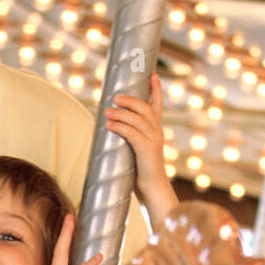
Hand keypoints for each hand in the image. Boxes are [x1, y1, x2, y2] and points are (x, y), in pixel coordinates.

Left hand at [103, 73, 168, 190]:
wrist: (153, 189)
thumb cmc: (141, 172)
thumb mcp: (136, 151)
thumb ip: (129, 138)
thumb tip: (109, 128)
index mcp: (156, 131)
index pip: (158, 105)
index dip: (156, 89)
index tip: (153, 75)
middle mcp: (157, 132)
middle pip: (145, 108)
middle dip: (130, 100)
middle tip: (115, 96)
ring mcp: (153, 140)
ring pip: (137, 119)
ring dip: (121, 113)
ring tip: (107, 111)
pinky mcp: (146, 149)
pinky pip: (132, 133)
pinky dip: (120, 127)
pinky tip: (109, 125)